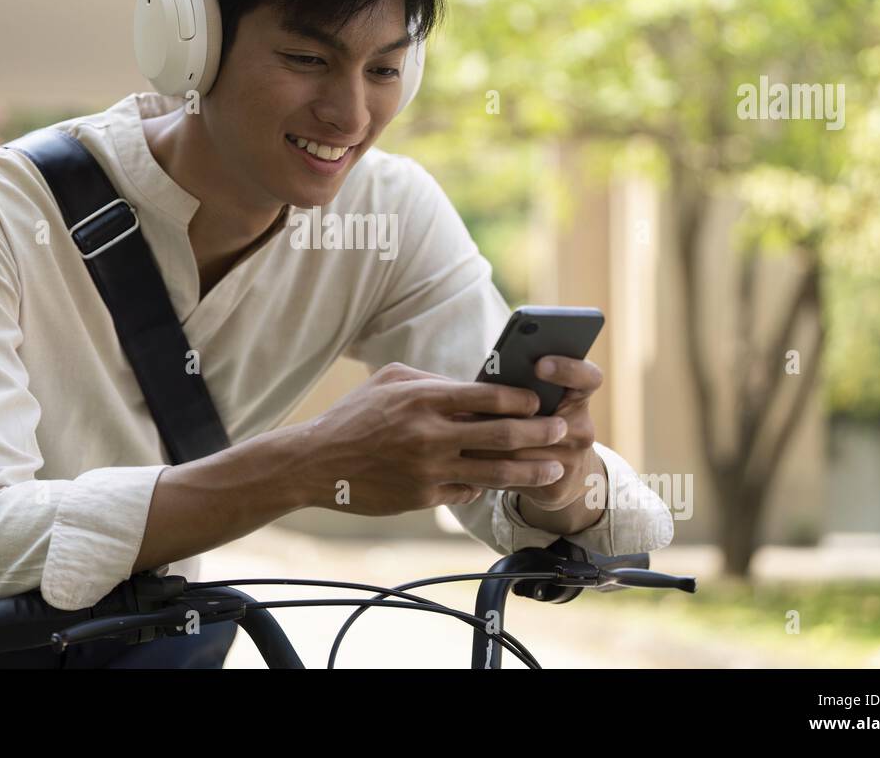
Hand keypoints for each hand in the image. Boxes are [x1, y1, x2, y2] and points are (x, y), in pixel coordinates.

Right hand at [300, 362, 570, 515]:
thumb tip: (474, 386)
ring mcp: (428, 470)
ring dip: (530, 470)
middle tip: (562, 430)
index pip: (488, 397)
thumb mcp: (391, 381)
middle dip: (539, 433)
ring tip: (554, 468)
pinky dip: (486, 487)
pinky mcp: (423, 498)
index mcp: (425, 399)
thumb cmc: (355, 414)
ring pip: (495, 472)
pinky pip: (468, 493)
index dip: (521, 399)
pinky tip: (500, 483)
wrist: (317, 462)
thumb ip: (434, 382)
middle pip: (502, 435)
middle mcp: (431, 435)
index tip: (539, 401)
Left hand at [462, 355, 604, 511]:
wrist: (564, 473)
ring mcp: (572, 460)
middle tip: (466, 406)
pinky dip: (484, 465)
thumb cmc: (537, 421)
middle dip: (499, 415)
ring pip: (518, 449)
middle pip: (538, 419)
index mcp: (579, 397)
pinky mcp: (556, 487)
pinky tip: (461, 457)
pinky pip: (512, 474)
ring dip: (481, 441)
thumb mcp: (539, 399)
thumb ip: (521, 386)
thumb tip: (483, 381)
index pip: (588, 377)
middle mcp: (582, 428)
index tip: (540, 364)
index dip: (568, 369)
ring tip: (453, 430)